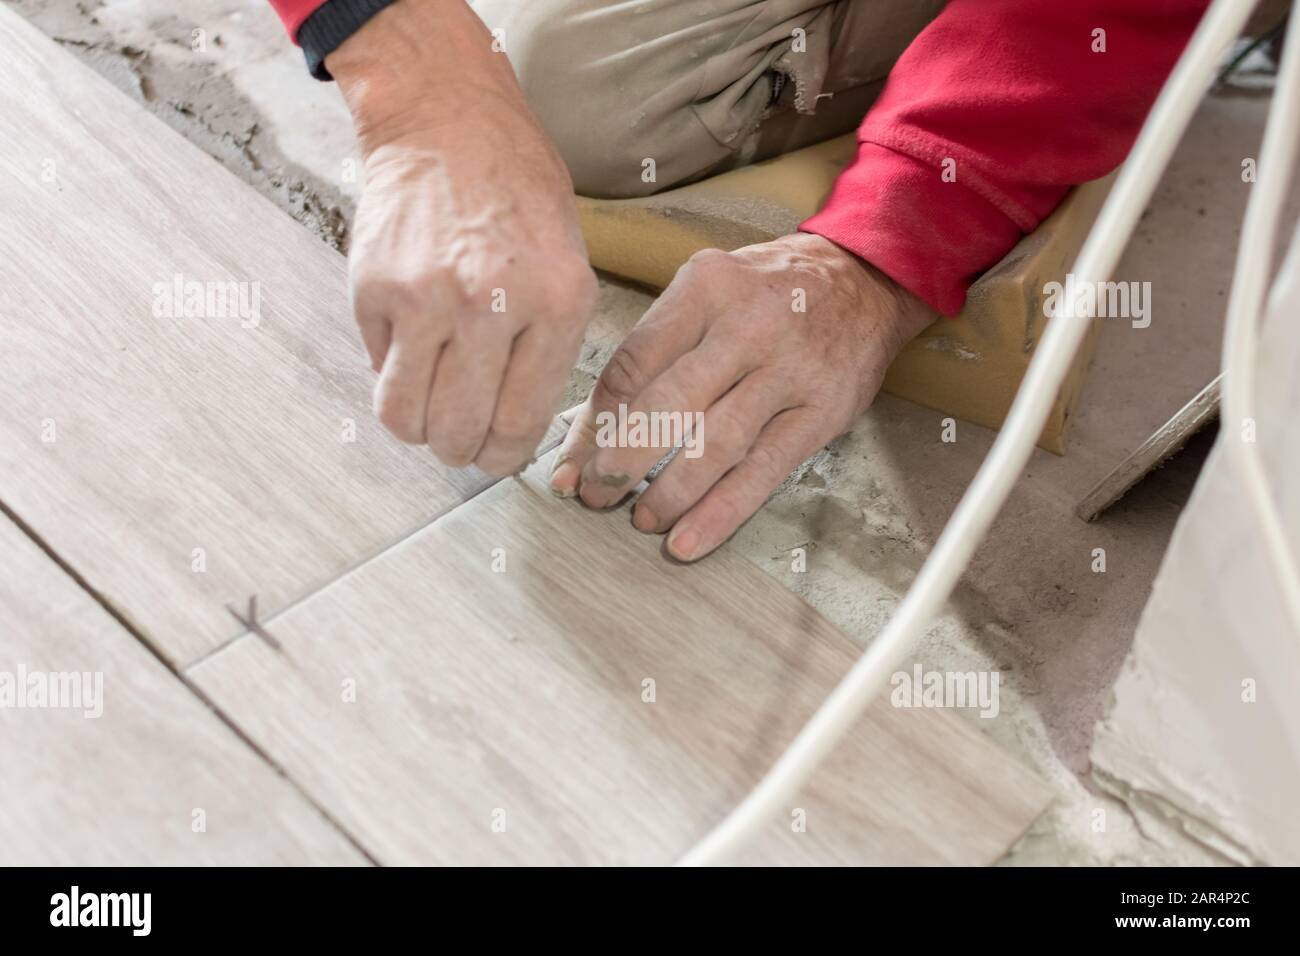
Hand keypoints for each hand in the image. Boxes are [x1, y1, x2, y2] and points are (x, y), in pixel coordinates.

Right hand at [329, 0, 596, 473]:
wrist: (447, 118)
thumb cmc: (516, 190)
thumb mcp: (567, 261)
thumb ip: (549, 343)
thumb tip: (515, 422)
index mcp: (557, 301)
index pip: (523, 420)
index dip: (504, 455)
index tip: (496, 456)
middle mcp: (493, 305)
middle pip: (461, 430)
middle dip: (460, 451)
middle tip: (459, 441)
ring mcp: (427, 298)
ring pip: (407, 417)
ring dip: (417, 429)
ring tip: (428, 411)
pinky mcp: (374, 290)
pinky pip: (377, 371)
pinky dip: (390, 376)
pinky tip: (408, 350)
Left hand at [551, 233, 933, 560]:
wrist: (860, 280)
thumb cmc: (765, 293)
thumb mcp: (705, 292)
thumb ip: (651, 350)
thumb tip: (588, 431)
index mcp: (705, 289)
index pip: (632, 364)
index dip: (595, 424)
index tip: (571, 466)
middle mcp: (747, 325)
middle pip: (668, 406)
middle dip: (622, 462)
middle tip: (596, 497)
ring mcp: (789, 370)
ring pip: (714, 446)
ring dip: (668, 494)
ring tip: (641, 521)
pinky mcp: (821, 411)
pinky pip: (763, 471)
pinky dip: (722, 512)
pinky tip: (689, 539)